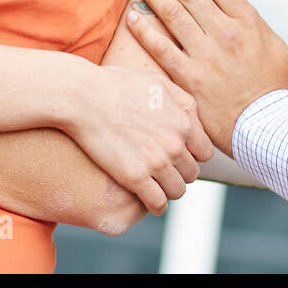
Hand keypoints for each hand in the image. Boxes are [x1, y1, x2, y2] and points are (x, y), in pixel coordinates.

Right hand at [61, 64, 213, 216]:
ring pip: (177, 191)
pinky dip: (156, 205)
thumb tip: (194, 120)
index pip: (204, 153)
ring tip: (157, 186)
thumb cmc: (117, 85)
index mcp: (183, 122)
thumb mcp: (157, 83)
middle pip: (192, 173)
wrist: (83, 96)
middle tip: (165, 170)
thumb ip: (182, 101)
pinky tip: (149, 200)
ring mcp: (155, 162)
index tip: (179, 155)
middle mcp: (174, 144)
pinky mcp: (134, 177)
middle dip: (180, 172)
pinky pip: (157, 203)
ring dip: (169, 190)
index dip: (192, 154)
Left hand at [127, 0, 287, 155]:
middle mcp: (225, 34)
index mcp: (246, 22)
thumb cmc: (273, 85)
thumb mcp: (272, 43)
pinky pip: (162, 49)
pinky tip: (132, 17)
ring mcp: (206, 56)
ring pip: (173, 14)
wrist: (268, 126)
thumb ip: (250, 14)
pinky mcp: (190, 79)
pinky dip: (145, 31)